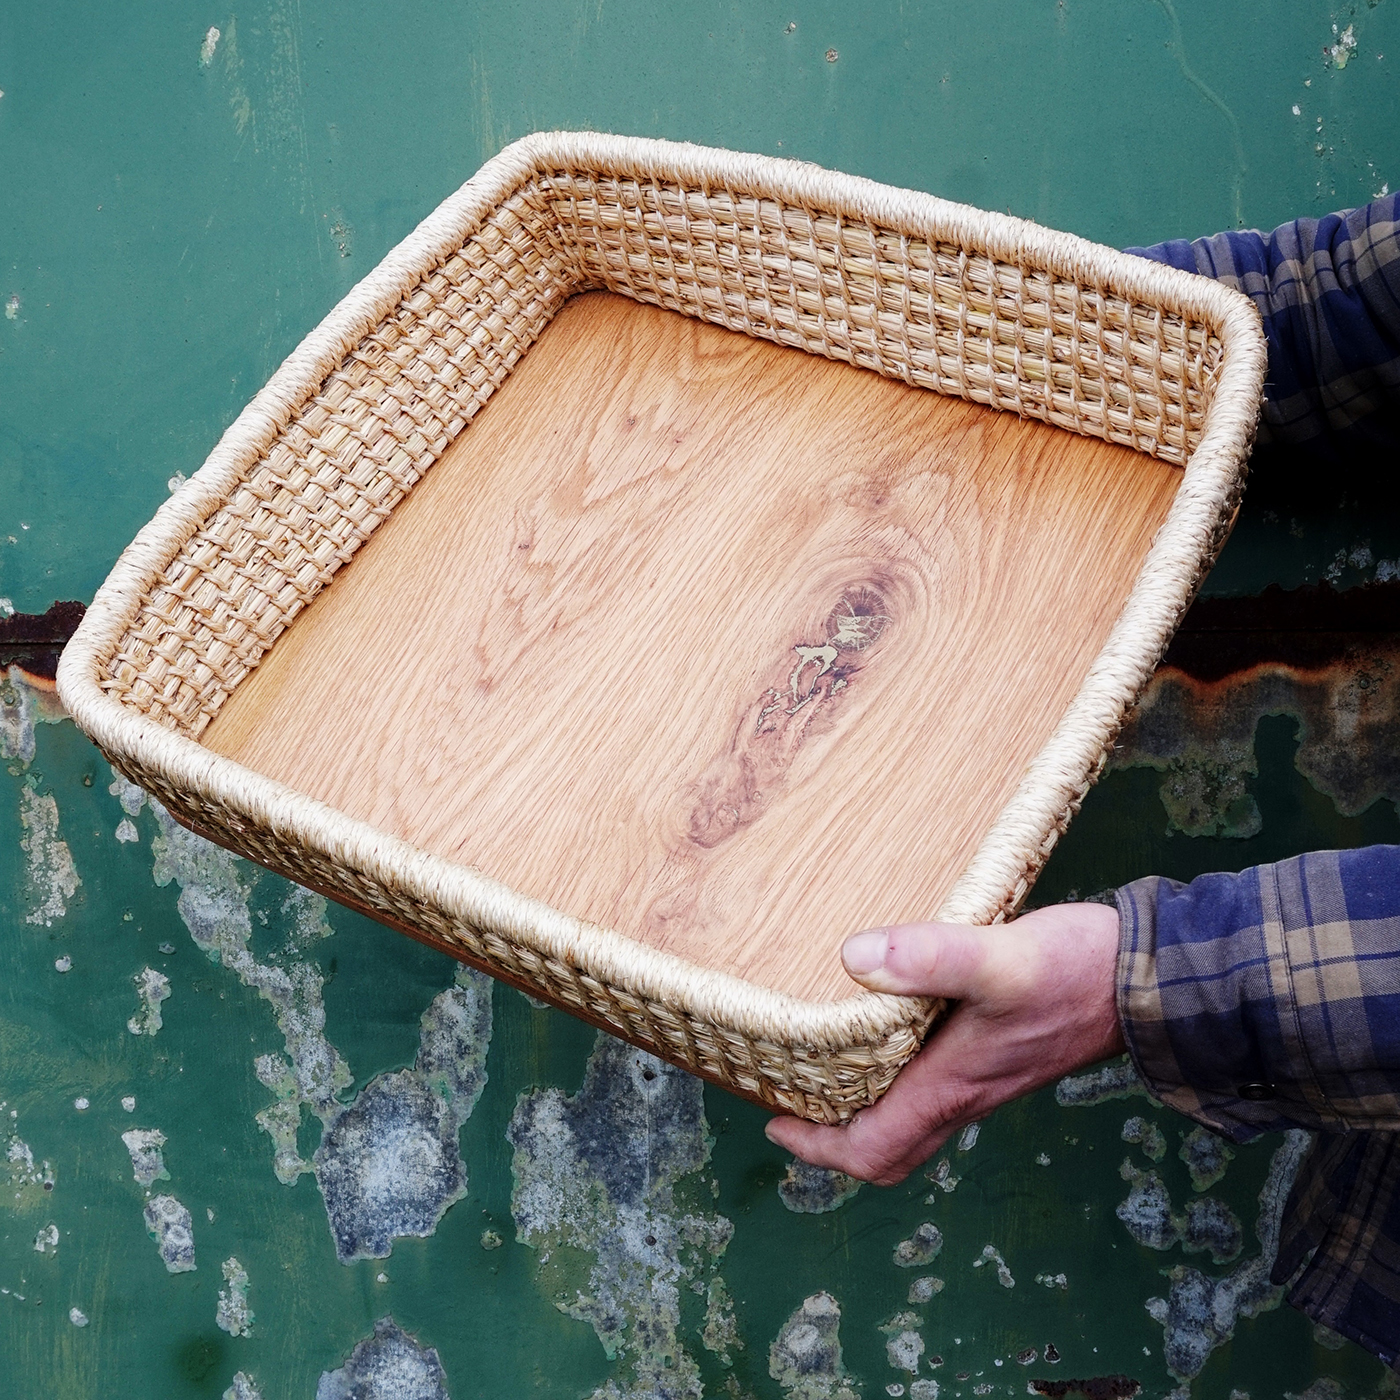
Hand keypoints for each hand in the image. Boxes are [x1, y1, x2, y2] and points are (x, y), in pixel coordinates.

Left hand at [765, 902, 1125, 1184]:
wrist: (1153, 977)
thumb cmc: (1079, 973)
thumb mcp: (999, 959)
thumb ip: (930, 959)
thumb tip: (854, 957)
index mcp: (952, 1085)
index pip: (873, 1149)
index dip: (818, 1149)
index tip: (774, 1125)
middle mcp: (966, 1092)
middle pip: (890, 1147)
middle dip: (834, 1139)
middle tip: (789, 1105)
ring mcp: (986, 1076)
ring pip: (913, 1118)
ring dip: (865, 1109)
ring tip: (823, 1070)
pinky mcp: (1003, 1052)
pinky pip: (938, 1087)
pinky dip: (899, 1078)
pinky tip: (887, 1030)